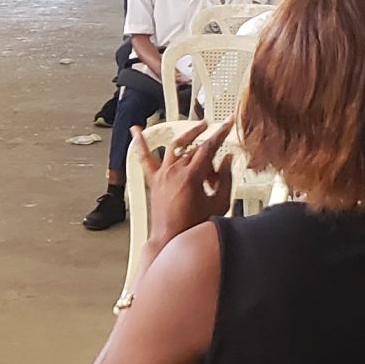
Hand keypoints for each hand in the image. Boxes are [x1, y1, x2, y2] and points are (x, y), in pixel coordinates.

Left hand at [142, 121, 234, 248]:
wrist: (171, 239)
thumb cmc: (193, 227)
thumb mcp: (219, 203)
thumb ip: (225, 178)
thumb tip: (227, 160)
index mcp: (191, 177)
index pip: (209, 147)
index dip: (220, 133)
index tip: (227, 123)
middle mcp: (174, 172)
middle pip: (195, 149)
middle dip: (210, 149)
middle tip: (220, 140)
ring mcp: (162, 175)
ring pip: (175, 148)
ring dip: (188, 136)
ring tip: (199, 128)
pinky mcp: (153, 181)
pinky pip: (145, 159)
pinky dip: (141, 144)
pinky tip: (137, 131)